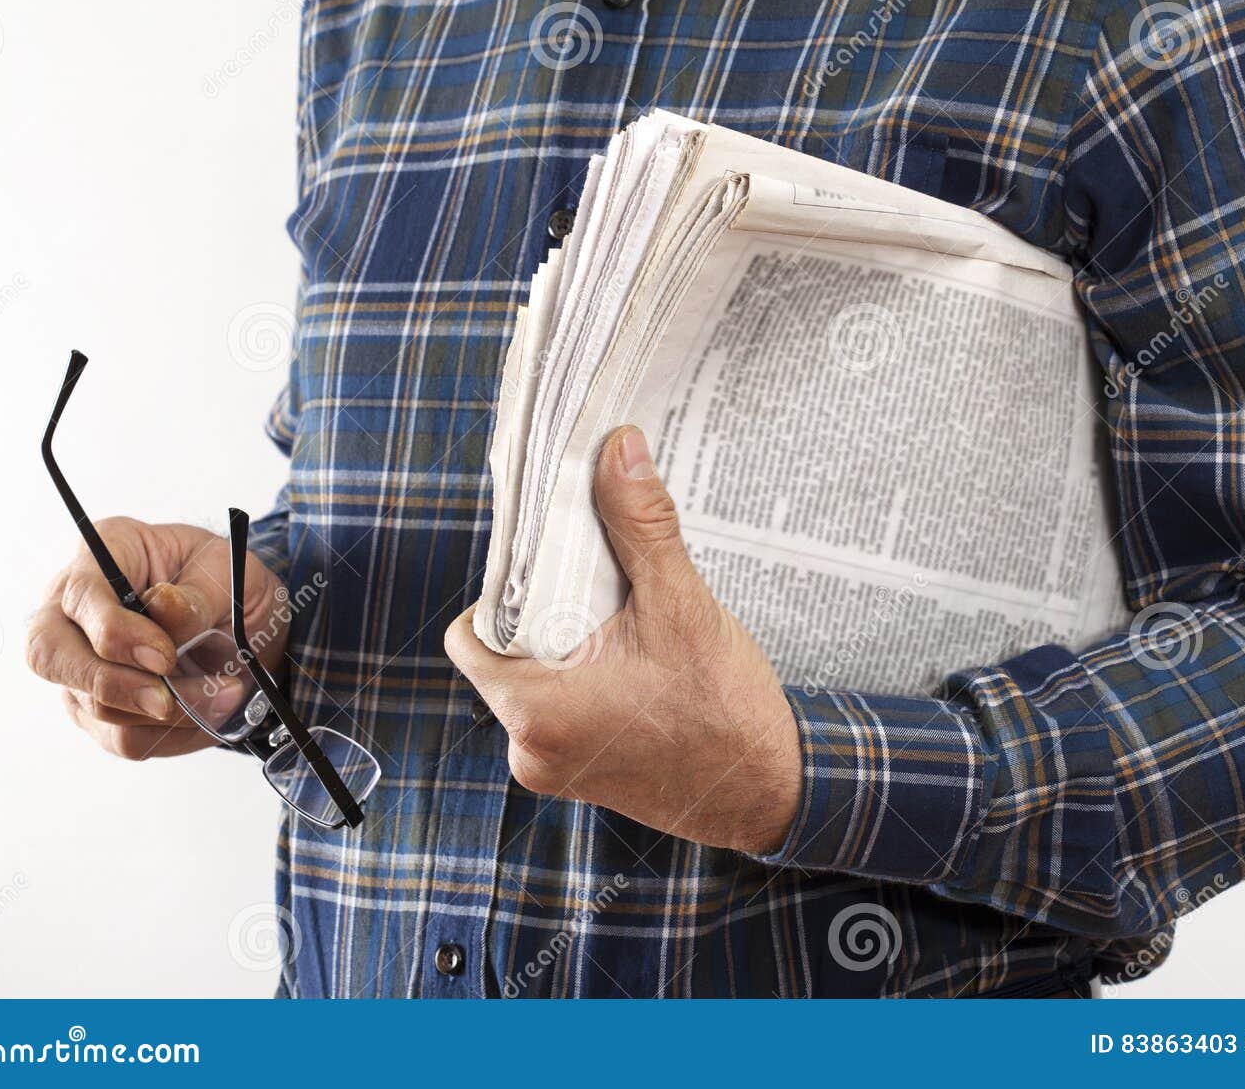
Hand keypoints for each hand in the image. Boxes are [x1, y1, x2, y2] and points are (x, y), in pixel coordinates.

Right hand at [27, 517, 286, 760]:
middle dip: (112, 685)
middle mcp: (74, 608)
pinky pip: (122, 737)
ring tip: (223, 692)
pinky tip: (210, 710)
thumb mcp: (230, 573)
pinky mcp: (97, 706)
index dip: (115, 632)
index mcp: (105, 552)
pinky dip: (172, 733)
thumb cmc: (227, 583)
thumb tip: (162, 606)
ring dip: (164, 713)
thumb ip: (196, 593)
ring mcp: (78, 662)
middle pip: (50, 655)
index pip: (80, 595)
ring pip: (92, 706)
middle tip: (166, 699)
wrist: (246, 620)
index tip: (163, 657)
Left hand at [445, 426, 801, 854]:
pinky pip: (564, 707)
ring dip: (573, 642)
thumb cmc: (726, 715)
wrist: (771, 795)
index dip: (506, 586)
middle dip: (549, 609)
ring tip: (627, 619)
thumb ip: (641, 525)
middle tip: (602, 578)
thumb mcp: (681, 607)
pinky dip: (590, 676)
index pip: (473, 633)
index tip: (551, 557)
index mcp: (534, 711)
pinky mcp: (582, 774)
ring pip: (538, 678)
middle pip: (506, 651)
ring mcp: (554, 767)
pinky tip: (639, 657)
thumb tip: (618, 449)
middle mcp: (529, 749)